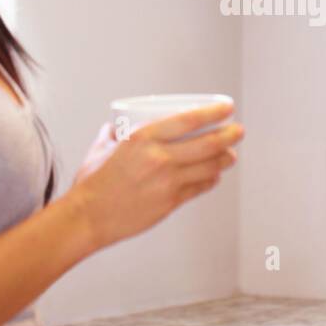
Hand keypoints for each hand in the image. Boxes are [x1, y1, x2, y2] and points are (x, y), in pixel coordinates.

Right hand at [70, 101, 243, 250]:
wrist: (87, 217)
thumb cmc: (92, 182)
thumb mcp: (102, 148)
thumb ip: (113, 134)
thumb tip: (116, 126)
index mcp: (143, 139)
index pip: (188, 120)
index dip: (214, 113)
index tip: (227, 108)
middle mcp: (159, 158)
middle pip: (207, 144)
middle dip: (229, 135)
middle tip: (237, 131)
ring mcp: (167, 182)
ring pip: (209, 167)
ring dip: (225, 159)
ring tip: (231, 154)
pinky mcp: (170, 203)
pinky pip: (199, 187)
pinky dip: (211, 180)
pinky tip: (214, 176)